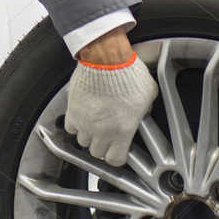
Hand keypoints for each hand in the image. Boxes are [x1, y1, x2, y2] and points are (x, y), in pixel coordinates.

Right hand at [65, 50, 157, 166]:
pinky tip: (82, 117)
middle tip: (107, 135)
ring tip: (95, 125)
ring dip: (89, 136)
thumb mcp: (149, 94)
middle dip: (103, 146)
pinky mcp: (72, 111)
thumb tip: (144, 113)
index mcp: (123, 130)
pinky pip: (70, 128)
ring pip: (83, 141)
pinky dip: (75, 125)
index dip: (117, 156)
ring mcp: (85, 122)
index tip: (119, 151)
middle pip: (97, 152)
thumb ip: (146, 110)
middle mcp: (102, 131)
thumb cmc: (128, 73)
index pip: (116, 159)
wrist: (106, 59)